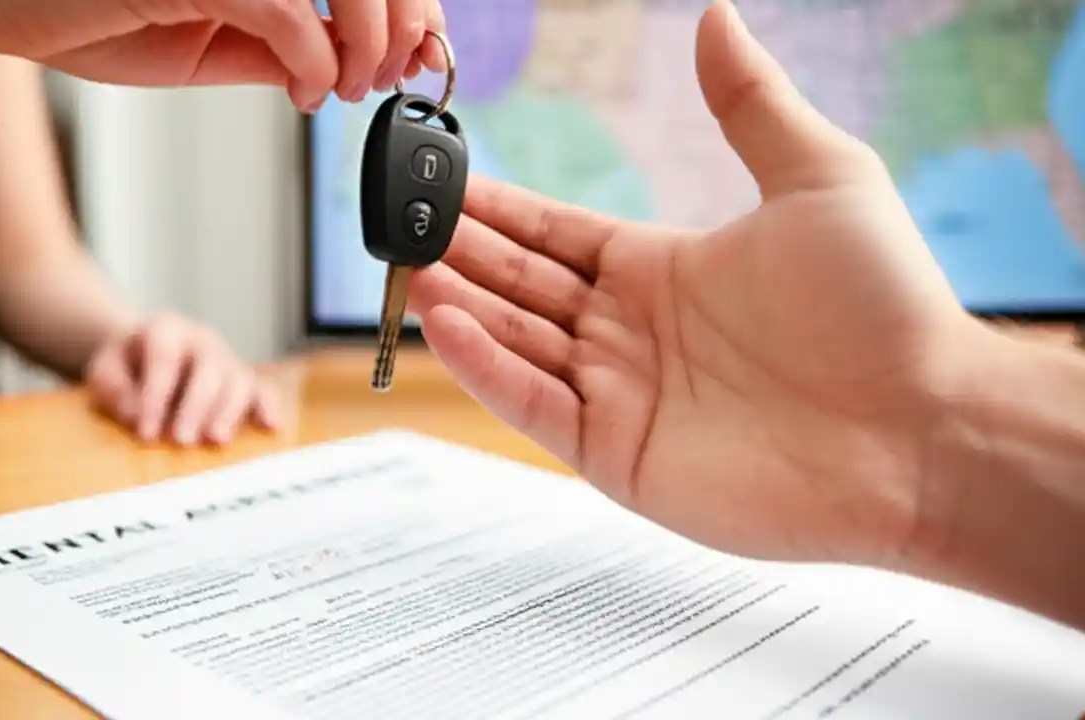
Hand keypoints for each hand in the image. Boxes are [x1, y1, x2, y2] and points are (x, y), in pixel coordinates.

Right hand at [0, 0, 446, 109]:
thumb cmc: (78, 10)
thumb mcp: (203, 41)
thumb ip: (272, 43)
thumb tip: (338, 66)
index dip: (408, 4)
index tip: (413, 56)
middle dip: (402, 23)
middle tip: (383, 78)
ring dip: (368, 38)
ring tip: (347, 85)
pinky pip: (285, 6)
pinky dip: (312, 58)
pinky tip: (302, 89)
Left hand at [84, 313, 281, 445]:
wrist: (149, 351)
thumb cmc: (126, 364)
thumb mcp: (105, 369)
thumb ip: (114, 388)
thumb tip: (136, 413)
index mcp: (166, 329)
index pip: (164, 358)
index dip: (156, 395)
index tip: (146, 432)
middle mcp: (202, 339)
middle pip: (209, 368)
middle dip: (196, 407)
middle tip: (182, 440)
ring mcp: (227, 357)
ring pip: (239, 380)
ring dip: (229, 412)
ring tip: (216, 440)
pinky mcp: (243, 378)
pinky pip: (263, 389)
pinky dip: (269, 406)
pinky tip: (271, 425)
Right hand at [408, 0, 983, 567]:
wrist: (924, 430)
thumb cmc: (883, 307)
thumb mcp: (818, 176)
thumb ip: (750, 102)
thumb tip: (716, 16)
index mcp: (661, 270)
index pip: (554, 235)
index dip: (498, 209)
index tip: (444, 180)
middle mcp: (629, 333)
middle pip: (521, 286)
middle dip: (462, 253)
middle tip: (400, 220)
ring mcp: (620, 397)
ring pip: (516, 344)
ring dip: (460, 307)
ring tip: (408, 266)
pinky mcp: (619, 456)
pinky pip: (535, 407)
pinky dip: (487, 370)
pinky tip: (449, 324)